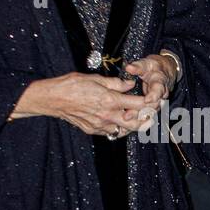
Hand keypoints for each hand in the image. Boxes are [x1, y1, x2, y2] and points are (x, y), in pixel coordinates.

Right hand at [8, 72, 154, 136]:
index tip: (157, 100)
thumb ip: (116, 83)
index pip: (139, 104)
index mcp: (110, 100)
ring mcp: (100, 125)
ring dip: (131, 124)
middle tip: (150, 112)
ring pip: (124, 130)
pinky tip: (117, 118)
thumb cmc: (71, 85)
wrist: (52, 99)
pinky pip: (110, 132)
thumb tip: (129, 85)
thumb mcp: (96, 78)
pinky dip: (117, 126)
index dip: (151, 103)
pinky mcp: (92, 130)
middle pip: (136, 124)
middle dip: (146, 119)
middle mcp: (107, 115)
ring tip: (133, 115)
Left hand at [121, 52, 177, 123]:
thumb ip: (138, 67)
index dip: (153, 96)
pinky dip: (139, 119)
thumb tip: (129, 68)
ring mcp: (157, 102)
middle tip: (128, 114)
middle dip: (142, 111)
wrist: (163, 73)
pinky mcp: (153, 107)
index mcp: (160, 82)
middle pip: (154, 105)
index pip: (159, 90)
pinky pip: (148, 115)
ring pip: (151, 112)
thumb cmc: (154, 68)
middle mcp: (161, 94)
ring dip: (139, 117)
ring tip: (126, 118)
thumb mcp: (147, 64)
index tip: (147, 100)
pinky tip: (128, 123)